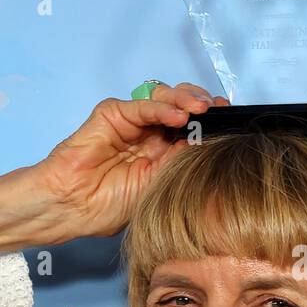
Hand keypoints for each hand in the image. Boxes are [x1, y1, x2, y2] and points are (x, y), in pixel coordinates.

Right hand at [36, 82, 229, 239]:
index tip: (231, 118)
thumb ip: (181, 160)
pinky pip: (142, 105)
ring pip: (166, 98)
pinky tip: (178, 116)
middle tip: (218, 111)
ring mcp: (133, 122)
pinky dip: (162, 108)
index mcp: (165, 152)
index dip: (212, 120)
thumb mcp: (160, 185)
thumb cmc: (111, 206)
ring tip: (200, 111)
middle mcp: (151, 133)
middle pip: (183, 105)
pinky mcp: (113, 114)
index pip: (194, 126)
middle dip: (203, 104)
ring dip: (186, 100)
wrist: (74, 207)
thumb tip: (209, 141)